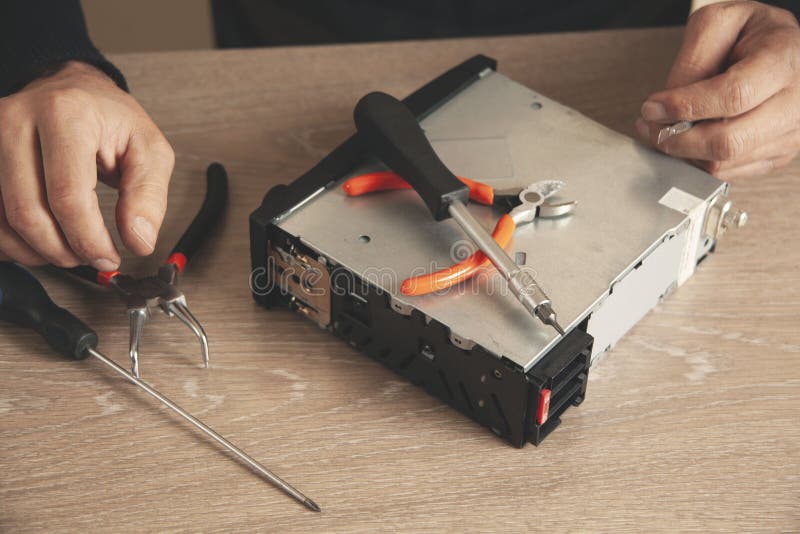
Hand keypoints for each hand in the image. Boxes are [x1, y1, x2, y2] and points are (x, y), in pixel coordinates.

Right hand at [0, 61, 173, 267]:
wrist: (71, 89)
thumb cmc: (109, 118)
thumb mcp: (149, 150)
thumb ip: (148, 196)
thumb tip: (139, 240)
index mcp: (66, 114)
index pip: (68, 195)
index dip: (88, 238)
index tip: (109, 256)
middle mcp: (17, 120)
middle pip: (29, 212)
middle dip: (63, 249)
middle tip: (91, 257)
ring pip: (2, 218)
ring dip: (37, 250)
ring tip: (69, 250)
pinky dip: (12, 241)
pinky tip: (39, 243)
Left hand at [635, 1, 799, 178]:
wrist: (781, 48)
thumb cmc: (751, 33)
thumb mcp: (718, 24)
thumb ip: (691, 62)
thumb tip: (665, 108)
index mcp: (783, 60)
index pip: (734, 95)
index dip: (685, 107)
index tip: (652, 107)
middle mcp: (795, 102)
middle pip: (729, 141)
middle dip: (678, 140)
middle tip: (652, 128)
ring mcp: (789, 134)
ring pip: (725, 163)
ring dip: (683, 152)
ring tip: (664, 130)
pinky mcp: (777, 155)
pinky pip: (729, 173)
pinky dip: (698, 160)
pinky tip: (686, 140)